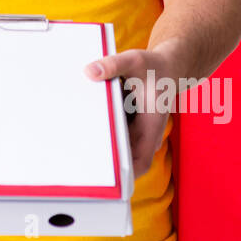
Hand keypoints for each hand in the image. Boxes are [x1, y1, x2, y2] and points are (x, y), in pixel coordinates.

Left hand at [83, 45, 176, 179]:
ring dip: (99, 146)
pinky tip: (81, 122)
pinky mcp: (129, 125)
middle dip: (103, 162)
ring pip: (116, 146)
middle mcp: (145, 134)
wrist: (167, 66)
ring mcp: (137, 132)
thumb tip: (90, 72)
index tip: (103, 179)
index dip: (124, 176)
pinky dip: (100, 129)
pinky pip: (113, 133)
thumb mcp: (136, 60)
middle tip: (76, 160)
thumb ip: (113, 65)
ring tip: (72, 145)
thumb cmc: (155, 66)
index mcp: (151, 127)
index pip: (140, 162)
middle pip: (123, 158)